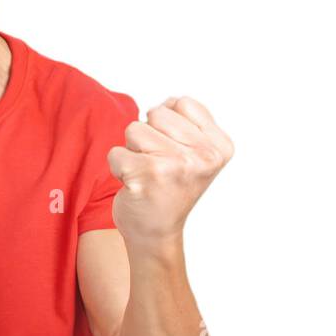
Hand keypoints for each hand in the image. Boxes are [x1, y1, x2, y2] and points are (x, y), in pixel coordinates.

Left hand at [107, 96, 233, 249]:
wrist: (157, 234)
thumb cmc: (172, 188)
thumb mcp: (196, 154)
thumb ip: (187, 121)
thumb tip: (169, 101)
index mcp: (219, 147)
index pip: (182, 102)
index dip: (170, 123)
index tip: (176, 151)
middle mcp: (203, 156)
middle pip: (157, 112)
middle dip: (150, 135)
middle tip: (159, 165)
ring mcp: (175, 165)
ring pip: (134, 129)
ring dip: (133, 150)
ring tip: (147, 173)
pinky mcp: (145, 176)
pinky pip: (116, 152)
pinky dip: (118, 167)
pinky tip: (134, 185)